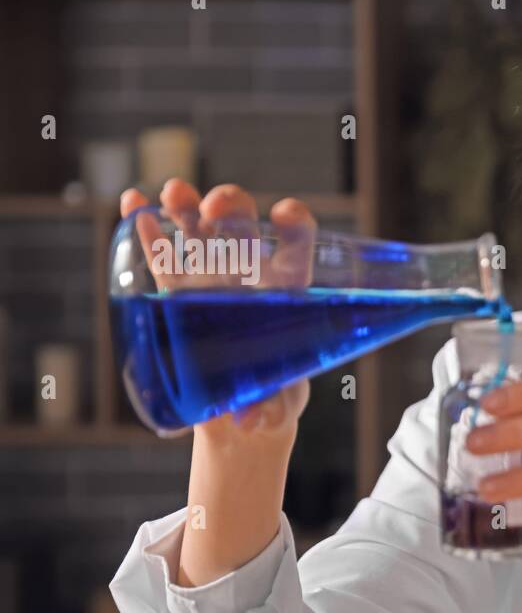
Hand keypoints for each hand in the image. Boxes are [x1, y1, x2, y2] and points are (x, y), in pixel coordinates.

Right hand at [118, 179, 314, 441]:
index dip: (295, 224)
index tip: (285, 214)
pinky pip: (159, 252)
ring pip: (198, 230)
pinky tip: (133, 203)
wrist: (236, 411)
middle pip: (241, 226)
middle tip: (215, 211)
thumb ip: (271, 407)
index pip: (296, 246)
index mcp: (285, 292)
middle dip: (229, 207)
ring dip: (185, 205)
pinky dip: (145, 225)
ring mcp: (209, 277)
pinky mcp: (174, 290)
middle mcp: (247, 275)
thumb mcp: (278, 404)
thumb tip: (252, 420)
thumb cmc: (272, 399)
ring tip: (173, 192)